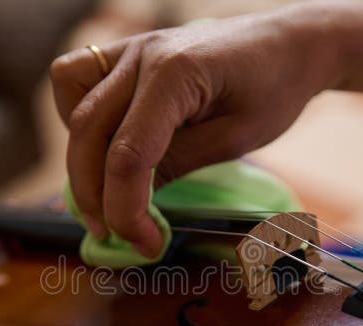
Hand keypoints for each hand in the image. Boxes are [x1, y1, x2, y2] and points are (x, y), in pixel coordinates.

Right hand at [50, 1, 362, 256]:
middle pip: (88, 132)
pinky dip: (79, 120)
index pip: (128, 154)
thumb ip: (177, 165)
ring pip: (71, 102)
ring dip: (78, 155)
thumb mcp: (235, 139)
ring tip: (102, 194)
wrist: (290, 43)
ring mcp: (130, 47)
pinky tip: (103, 147)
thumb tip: (131, 205)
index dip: (127, 209)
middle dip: (93, 194)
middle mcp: (142, 53)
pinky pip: (77, 81)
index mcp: (175, 72)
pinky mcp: (126, 52)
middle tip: (114, 234)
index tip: (145, 244)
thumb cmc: (275, 88)